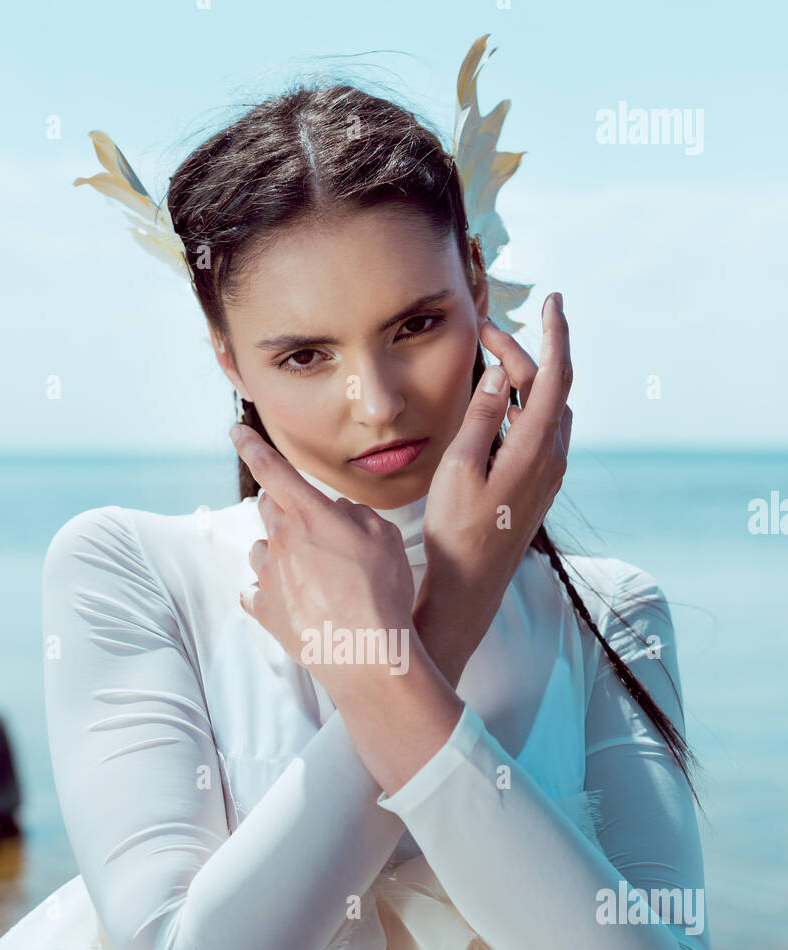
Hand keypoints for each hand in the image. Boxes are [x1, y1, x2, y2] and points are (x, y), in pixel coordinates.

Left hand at [232, 429, 416, 701]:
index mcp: (308, 515)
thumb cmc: (381, 592)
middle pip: (269, 510)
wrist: (366, 653)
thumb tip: (338, 513)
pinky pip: (258, 592)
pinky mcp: (266, 611)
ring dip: (280, 554)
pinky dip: (272, 592)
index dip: (250, 445)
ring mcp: (269, 578)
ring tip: (314, 575)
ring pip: (263, 552)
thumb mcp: (384, 537)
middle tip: (315, 531)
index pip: (271, 469)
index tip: (235, 431)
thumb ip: (355, 514)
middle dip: (286, 511)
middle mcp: (281, 542)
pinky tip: (295, 602)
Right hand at [414, 293, 572, 682]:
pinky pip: (539, 430)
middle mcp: (552, 456)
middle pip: (548, 387)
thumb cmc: (458, 530)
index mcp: (537, 446)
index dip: (554, 332)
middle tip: (484, 333)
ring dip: (523, 379)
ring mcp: (548, 473)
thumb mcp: (461, 465)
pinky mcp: (537, 485)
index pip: (555, 373)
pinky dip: (522, 405)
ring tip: (489, 361)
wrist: (470, 585)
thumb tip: (500, 373)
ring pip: (546, 407)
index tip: (552, 299)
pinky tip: (498, 405)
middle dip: (522, 352)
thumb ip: (484, 415)